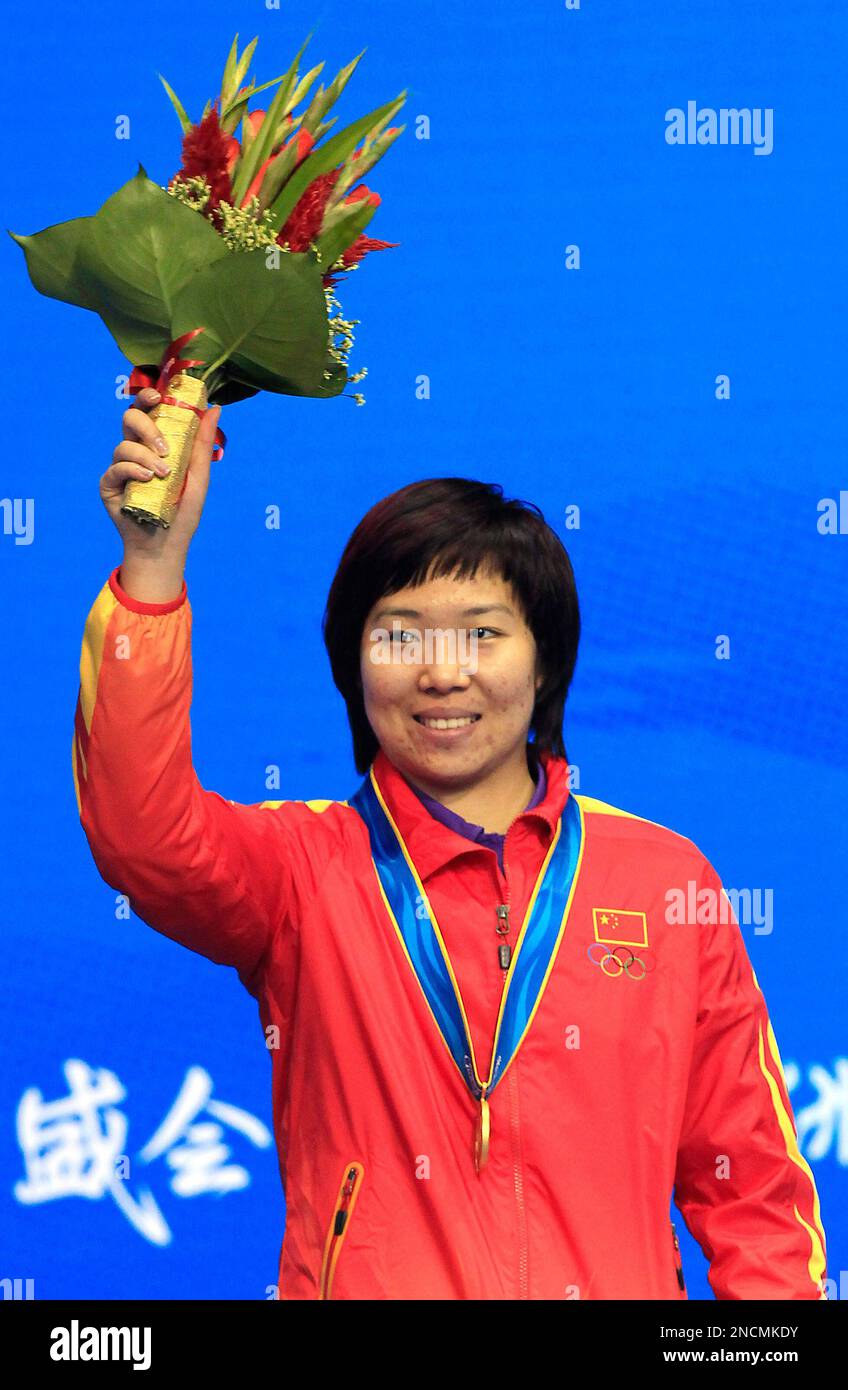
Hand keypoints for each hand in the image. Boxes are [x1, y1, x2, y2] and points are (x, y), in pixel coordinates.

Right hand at [100, 386, 221, 559]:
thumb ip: (202, 442)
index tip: (158, 395)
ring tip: (163, 475)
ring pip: (123, 444)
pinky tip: (147, 479)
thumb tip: (215, 408)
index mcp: (155, 443)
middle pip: (129, 418)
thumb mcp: (198, 476)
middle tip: (164, 447)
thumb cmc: (183, 511)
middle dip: (146, 425)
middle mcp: (135, 450)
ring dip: (145, 456)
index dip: (148, 397)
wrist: (166, 545)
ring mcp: (121, 467)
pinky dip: (133, 470)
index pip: (147, 410)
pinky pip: (116, 467)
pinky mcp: (109, 485)